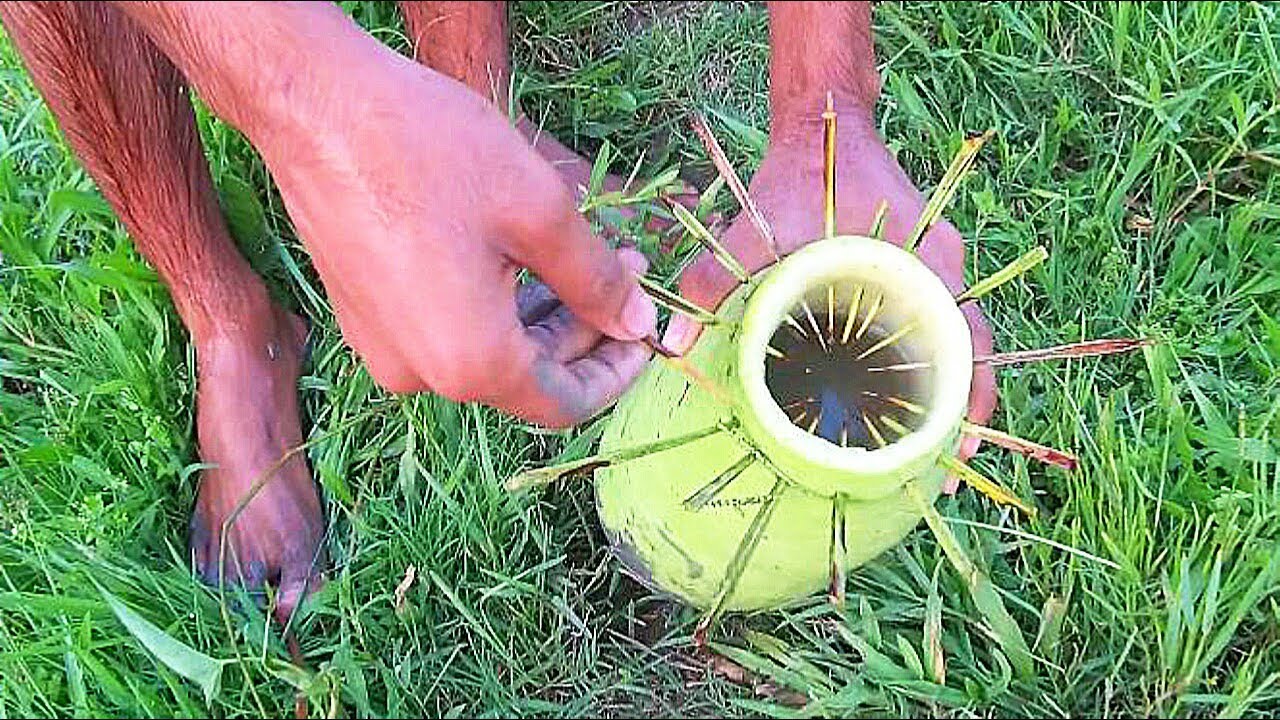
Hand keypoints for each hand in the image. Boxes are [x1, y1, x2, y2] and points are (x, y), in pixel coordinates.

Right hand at [246, 40, 655, 427]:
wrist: (316, 109)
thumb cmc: (428, 152)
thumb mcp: (540, 213)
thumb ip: (597, 281)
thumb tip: (638, 322)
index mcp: (470, 363)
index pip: (564, 403)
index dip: (614, 372)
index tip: (646, 332)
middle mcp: (421, 375)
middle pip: (526, 378)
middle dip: (583, 329)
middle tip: (624, 264)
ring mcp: (384, 348)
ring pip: (487, 352)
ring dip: (541, 313)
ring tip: (583, 251)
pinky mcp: (363, 318)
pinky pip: (446, 330)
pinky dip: (493, 305)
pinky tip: (517, 255)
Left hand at [666, 101, 996, 461]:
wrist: (825, 119)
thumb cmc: (802, 172)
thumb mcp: (756, 227)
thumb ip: (713, 280)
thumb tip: (671, 345)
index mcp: (925, 262)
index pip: (970, 339)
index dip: (974, 394)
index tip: (964, 442)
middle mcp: (940, 267)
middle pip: (967, 349)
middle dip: (958, 406)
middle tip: (940, 461)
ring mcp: (930, 267)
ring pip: (950, 338)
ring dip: (941, 385)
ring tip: (920, 442)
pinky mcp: (912, 266)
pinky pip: (928, 319)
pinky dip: (920, 356)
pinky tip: (892, 391)